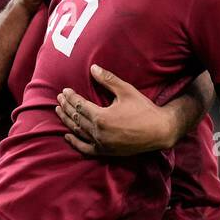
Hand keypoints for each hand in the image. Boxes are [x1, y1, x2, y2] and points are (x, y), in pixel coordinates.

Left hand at [55, 64, 178, 155]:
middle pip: (76, 117)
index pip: (79, 105)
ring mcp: (101, 144)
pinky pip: (85, 148)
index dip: (70, 97)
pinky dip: (75, 142)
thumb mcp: (126, 91)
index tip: (65, 90)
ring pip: (78, 131)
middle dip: (66, 107)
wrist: (160, 131)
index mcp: (101, 117)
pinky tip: (67, 135)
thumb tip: (93, 68)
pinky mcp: (106, 152)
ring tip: (59, 111)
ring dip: (66, 121)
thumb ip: (108, 80)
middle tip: (59, 98)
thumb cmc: (144, 109)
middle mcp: (98, 132)